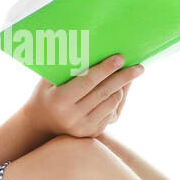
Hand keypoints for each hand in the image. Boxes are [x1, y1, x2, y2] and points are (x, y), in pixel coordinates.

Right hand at [22, 54, 144, 138]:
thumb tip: (90, 46)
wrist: (41, 123)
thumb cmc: (47, 92)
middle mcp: (71, 116)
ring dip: (122, 88)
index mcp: (60, 100)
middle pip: (104, 92)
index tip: (120, 58)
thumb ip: (66, 65)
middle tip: (139, 67)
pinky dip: (116, 100)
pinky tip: (119, 90)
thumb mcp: (49, 79)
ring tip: (129, 76)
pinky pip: (111, 113)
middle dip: (123, 78)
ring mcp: (82, 127)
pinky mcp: (91, 133)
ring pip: (111, 103)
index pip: (87, 81)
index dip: (105, 69)